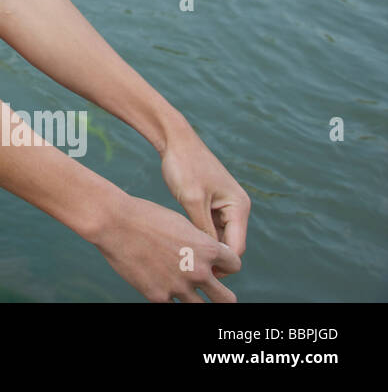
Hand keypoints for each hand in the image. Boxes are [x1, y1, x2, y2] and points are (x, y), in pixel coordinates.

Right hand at [92, 194, 240, 301]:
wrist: (114, 222)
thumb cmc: (146, 216)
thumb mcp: (181, 224)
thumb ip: (199, 243)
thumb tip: (208, 256)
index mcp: (207, 249)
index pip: (235, 266)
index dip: (225, 265)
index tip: (215, 265)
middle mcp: (198, 271)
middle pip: (227, 299)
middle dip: (221, 294)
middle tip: (210, 290)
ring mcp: (178, 287)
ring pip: (202, 309)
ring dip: (196, 301)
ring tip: (184, 290)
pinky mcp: (158, 296)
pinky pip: (173, 306)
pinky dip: (168, 298)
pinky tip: (159, 285)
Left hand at [160, 127, 250, 271]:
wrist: (175, 141)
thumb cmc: (184, 166)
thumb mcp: (192, 200)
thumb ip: (203, 229)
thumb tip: (208, 257)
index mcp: (238, 207)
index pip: (236, 248)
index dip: (220, 264)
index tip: (197, 273)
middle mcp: (236, 208)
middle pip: (228, 245)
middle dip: (211, 257)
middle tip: (186, 269)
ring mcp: (225, 206)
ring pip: (217, 237)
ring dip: (203, 246)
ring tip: (182, 257)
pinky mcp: (212, 204)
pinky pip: (209, 227)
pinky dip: (197, 235)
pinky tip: (179, 242)